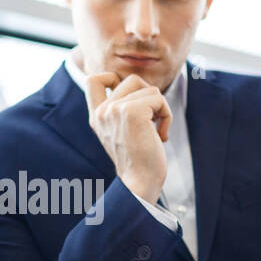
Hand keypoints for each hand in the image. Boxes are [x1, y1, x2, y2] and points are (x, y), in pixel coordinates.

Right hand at [85, 72, 170, 203]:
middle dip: (149, 96)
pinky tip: (162, 135)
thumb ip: (122, 110)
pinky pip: (159, 99)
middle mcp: (102, 111)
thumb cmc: (138, 160)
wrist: (139, 182)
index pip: (93, 79)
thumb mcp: (122, 132)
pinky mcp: (132, 111)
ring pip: (149, 89)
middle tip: (152, 119)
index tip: (131, 99)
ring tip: (157, 129)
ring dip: (160, 108)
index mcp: (97, 116)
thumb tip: (142, 87)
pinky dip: (167, 116)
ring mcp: (115, 109)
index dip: (113, 78)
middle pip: (132, 79)